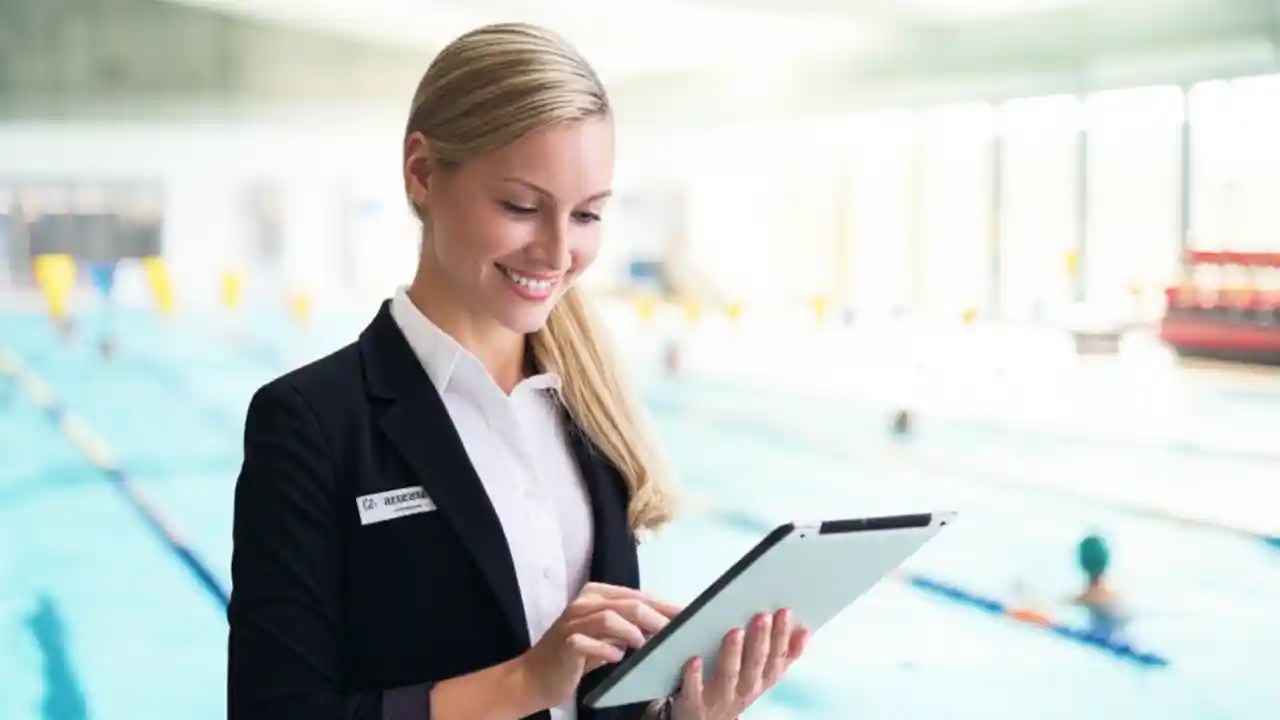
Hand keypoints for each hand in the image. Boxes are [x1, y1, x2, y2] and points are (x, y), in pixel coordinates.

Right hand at [517, 582, 681, 712]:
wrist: (534, 677)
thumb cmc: (574, 657)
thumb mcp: (605, 637)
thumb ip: (629, 627)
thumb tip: (664, 625)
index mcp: (595, 594)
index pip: (637, 595)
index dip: (663, 605)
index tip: (687, 616)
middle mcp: (584, 602)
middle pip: (628, 603)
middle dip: (656, 617)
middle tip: (675, 633)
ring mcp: (572, 621)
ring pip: (610, 617)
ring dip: (633, 632)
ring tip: (646, 645)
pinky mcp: (565, 642)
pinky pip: (589, 642)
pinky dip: (607, 650)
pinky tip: (618, 658)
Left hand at [671, 609, 808, 719]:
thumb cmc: (732, 686)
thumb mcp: (760, 672)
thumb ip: (781, 651)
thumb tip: (805, 629)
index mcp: (761, 679)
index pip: (776, 657)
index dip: (782, 636)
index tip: (784, 611)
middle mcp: (745, 690)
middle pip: (755, 664)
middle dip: (761, 639)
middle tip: (762, 615)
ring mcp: (720, 698)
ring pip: (729, 675)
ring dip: (732, 653)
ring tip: (735, 631)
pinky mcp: (694, 703)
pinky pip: (694, 690)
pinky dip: (695, 676)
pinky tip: (694, 659)